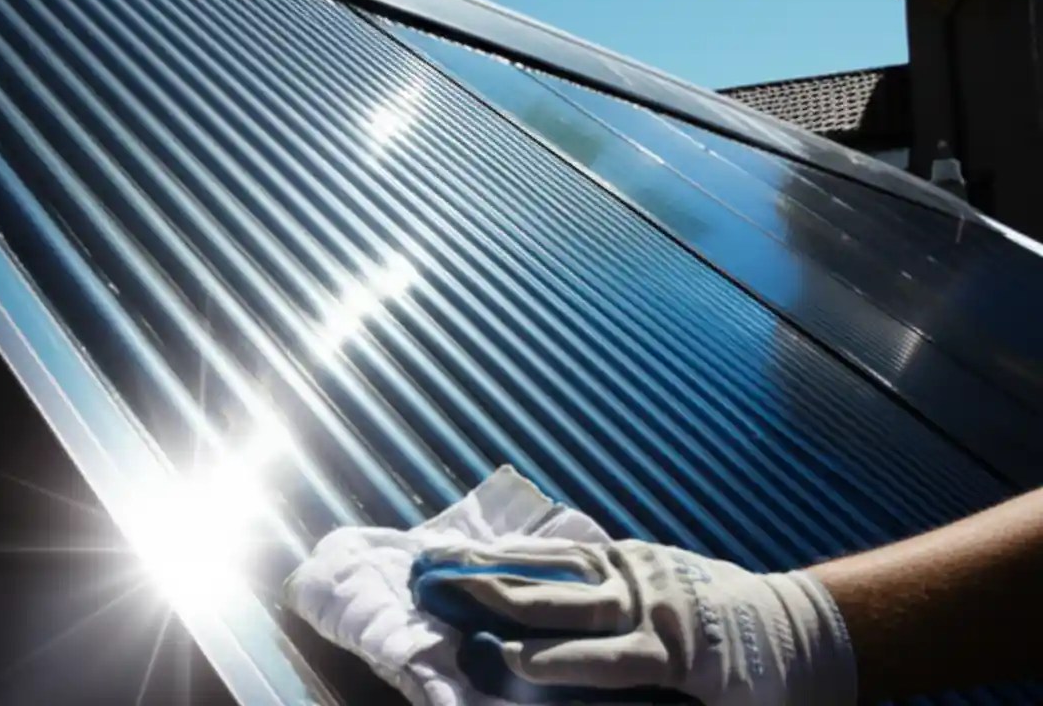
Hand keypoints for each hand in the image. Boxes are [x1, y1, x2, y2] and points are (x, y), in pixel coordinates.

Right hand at [411, 538, 854, 704]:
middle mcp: (651, 603)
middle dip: (499, 596)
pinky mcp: (641, 554)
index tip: (497, 658)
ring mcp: (644, 571)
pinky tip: (490, 551)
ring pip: (562, 563)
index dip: (549, 660)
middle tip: (437, 593)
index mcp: (676, 651)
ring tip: (441, 560)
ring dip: (498, 562)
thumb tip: (566, 695)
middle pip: (567, 600)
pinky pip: (576, 550)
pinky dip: (529, 550)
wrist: (805, 631)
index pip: (601, 657)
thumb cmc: (763, 692)